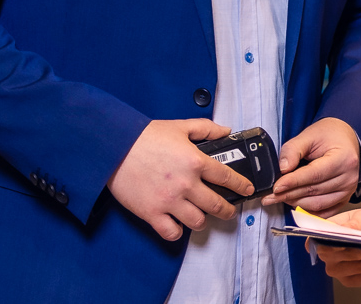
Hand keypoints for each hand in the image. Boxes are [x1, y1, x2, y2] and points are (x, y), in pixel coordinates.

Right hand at [106, 119, 251, 241]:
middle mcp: (186, 184)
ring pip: (198, 221)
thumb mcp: (179, 127)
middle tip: (228, 210)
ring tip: (201, 216)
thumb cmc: (144, 136)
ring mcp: (169, 201)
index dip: (241, 185)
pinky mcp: (152, 213)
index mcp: (195, 161)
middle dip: (227, 210)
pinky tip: (177, 224)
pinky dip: (177, 231)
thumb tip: (225, 131)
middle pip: (217, 205)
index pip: (227, 177)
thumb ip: (205, 129)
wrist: (114, 147)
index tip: (247, 190)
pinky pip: (172, 232)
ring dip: (202, 220)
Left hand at [264, 117, 360, 212]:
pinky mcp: (344, 199)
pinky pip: (323, 211)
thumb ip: (293, 150)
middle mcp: (349, 178)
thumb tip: (283, 168)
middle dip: (289, 194)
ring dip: (295, 203)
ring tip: (279, 198)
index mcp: (343, 159)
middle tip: (270, 196)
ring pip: (317, 204)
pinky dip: (307, 210)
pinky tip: (294, 204)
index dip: (293, 182)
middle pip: (314, 191)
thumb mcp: (309, 135)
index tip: (276, 187)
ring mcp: (348, 191)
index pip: (314, 174)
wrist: (345, 139)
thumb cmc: (329, 135)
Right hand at [308, 207, 360, 286]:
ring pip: (355, 269)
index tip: (351, 242)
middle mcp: (325, 253)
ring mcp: (335, 269)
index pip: (323, 242)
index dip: (335, 244)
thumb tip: (344, 229)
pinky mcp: (347, 280)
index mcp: (324, 233)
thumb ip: (356, 222)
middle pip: (342, 256)